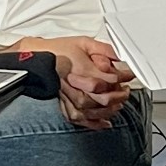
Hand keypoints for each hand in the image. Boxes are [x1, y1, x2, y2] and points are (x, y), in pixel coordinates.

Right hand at [17, 36, 132, 128]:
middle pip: (102, 98)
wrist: (37, 56)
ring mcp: (67, 96)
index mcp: (82, 69)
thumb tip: (118, 57)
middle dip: (118, 97)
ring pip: (91, 111)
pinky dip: (92, 123)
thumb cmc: (59, 49)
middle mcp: (74, 85)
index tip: (129, 75)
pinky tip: (103, 122)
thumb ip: (103, 49)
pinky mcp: (62, 103)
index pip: (109, 79)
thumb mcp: (84, 42)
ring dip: (107, 110)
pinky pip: (77, 118)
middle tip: (125, 91)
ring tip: (117, 105)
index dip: (123, 78)